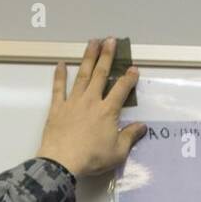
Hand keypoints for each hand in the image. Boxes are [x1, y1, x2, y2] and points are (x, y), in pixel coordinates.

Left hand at [37, 37, 146, 178]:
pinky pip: (58, 87)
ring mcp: (73, 101)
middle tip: (110, 40)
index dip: (128, 78)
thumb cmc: (93, 157)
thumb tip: (142, 126)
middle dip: (107, 56)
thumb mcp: (118, 152)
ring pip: (82, 75)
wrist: (63, 161)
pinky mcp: (58, 107)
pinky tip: (60, 64)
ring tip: (92, 42)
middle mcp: (91, 100)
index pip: (121, 90)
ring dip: (88, 57)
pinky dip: (59, 75)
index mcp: (107, 111)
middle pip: (100, 74)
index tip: (134, 68)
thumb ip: (130, 136)